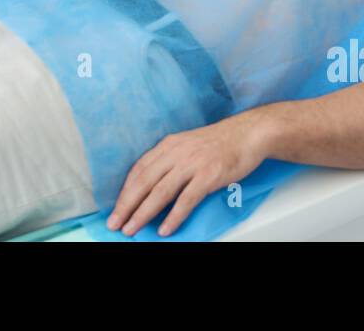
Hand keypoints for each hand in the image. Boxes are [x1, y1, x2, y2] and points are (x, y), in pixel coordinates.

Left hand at [106, 112, 269, 237]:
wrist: (248, 133)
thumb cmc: (220, 142)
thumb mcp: (187, 145)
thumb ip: (170, 161)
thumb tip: (152, 185)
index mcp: (168, 145)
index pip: (139, 170)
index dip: (125, 191)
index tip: (116, 208)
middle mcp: (176, 152)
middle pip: (144, 182)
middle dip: (127, 205)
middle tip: (115, 223)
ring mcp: (192, 163)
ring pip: (160, 192)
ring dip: (143, 213)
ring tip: (132, 228)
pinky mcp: (208, 175)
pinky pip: (186, 199)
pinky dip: (173, 216)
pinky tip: (165, 229)